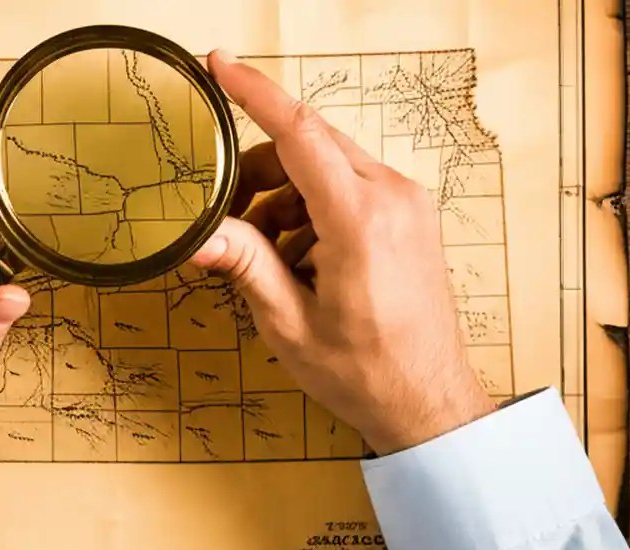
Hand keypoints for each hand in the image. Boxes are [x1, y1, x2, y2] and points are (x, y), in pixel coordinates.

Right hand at [192, 51, 493, 454]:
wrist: (429, 402)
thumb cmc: (366, 372)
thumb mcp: (290, 325)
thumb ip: (246, 266)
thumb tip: (201, 234)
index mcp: (360, 220)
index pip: (300, 132)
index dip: (254, 93)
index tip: (219, 66)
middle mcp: (392, 198)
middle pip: (309, 145)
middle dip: (259, 169)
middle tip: (228, 214)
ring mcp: (407, 204)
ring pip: (327, 165)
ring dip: (285, 196)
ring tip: (269, 258)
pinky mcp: (410, 216)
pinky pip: (350, 185)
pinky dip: (314, 207)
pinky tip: (301, 259)